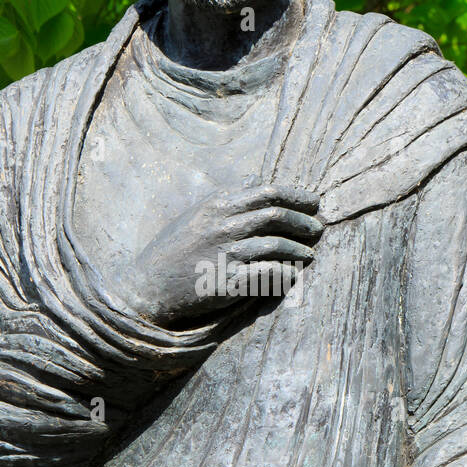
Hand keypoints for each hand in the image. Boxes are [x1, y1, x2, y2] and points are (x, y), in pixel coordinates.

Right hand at [127, 182, 321, 323]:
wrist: (148, 287)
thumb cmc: (173, 250)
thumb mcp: (195, 214)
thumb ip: (225, 197)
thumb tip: (254, 179)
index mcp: (217, 205)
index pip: (268, 191)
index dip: (297, 196)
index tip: (314, 203)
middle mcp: (223, 226)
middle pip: (276, 215)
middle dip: (304, 222)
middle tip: (318, 229)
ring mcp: (226, 253)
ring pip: (276, 244)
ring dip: (299, 249)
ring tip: (309, 254)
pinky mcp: (229, 282)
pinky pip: (269, 273)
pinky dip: (286, 272)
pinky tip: (292, 274)